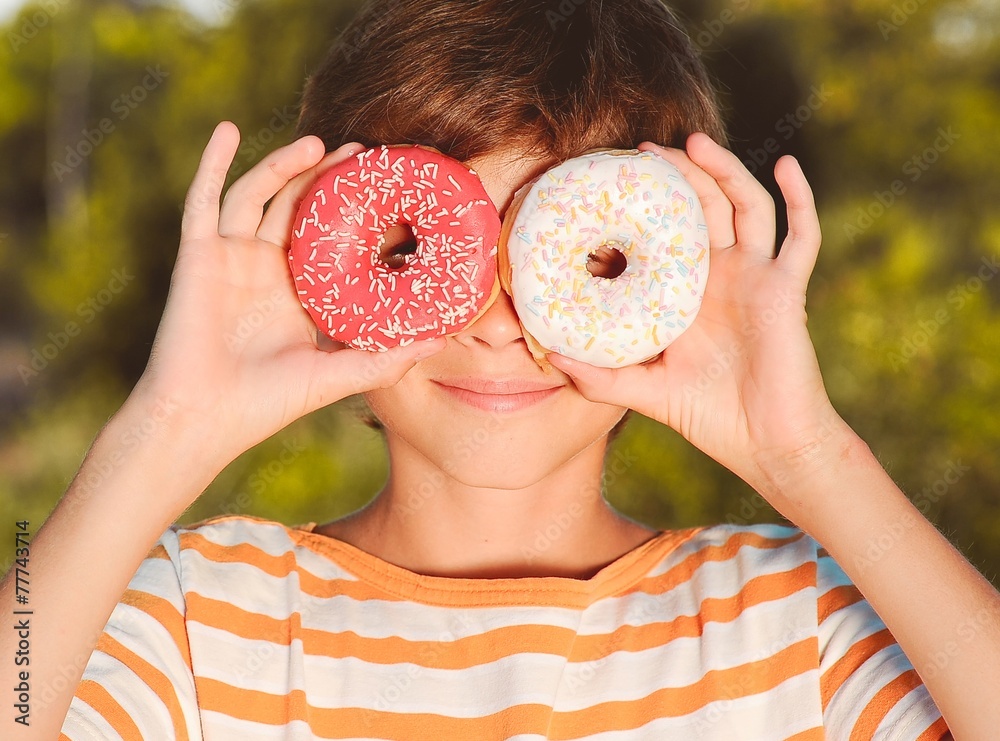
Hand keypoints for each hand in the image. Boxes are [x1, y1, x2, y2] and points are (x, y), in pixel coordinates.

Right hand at [131, 121, 444, 465]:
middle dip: (326, 178)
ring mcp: (230, 258)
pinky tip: (226, 130)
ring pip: (259, 195)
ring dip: (284, 165)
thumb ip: (386, 359)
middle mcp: (264, 268)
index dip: (354, 210)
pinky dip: (212, 163)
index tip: (387, 186)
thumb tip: (441, 341)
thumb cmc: (267, 405)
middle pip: (296, 207)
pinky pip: (203, 200)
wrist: (203, 420)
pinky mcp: (198, 255)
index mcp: (297, 291)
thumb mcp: (337, 376)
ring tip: (318, 144)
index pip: (329, 237)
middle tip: (361, 153)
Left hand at [548, 133, 850, 505]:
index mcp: (687, 293)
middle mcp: (721, 276)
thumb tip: (549, 356)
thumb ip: (599, 376)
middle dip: (678, 174)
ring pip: (746, 206)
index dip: (644, 206)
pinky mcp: (786, 289)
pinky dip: (800, 198)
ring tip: (694, 143)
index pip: (666, 233)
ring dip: (724, 171)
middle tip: (645, 151)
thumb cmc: (709, 417)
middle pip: (703, 206)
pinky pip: (801, 236)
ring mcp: (756, 278)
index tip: (613, 181)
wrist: (766, 445)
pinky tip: (787, 165)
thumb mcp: (643, 391)